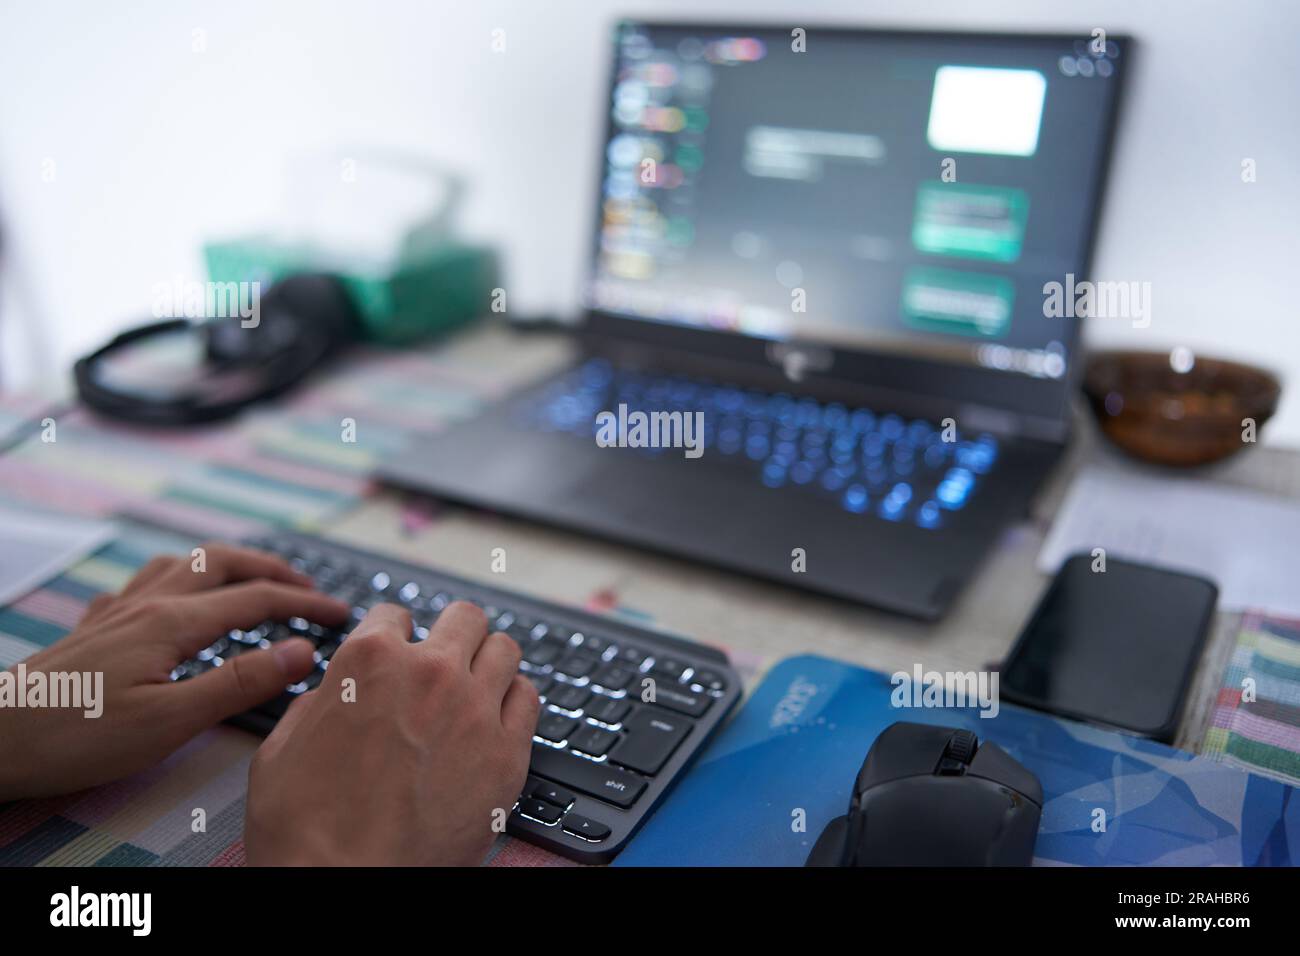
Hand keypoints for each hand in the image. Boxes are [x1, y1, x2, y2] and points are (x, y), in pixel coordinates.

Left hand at [0, 545, 347, 799]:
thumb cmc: (75, 736)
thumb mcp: (170, 721)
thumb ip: (239, 681)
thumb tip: (300, 650)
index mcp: (171, 623)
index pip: (257, 598)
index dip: (305, 602)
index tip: (341, 613)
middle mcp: (146, 604)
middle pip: (222, 563)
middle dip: (272, 569)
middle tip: (306, 587)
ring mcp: (117, 611)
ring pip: (182, 563)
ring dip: (226, 563)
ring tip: (251, 578)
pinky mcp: (93, 628)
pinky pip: (145, 581)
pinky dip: (178, 577)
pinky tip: (174, 595)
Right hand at [244, 601, 538, 865]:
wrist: (344, 885)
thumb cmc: (305, 830)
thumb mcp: (280, 749)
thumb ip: (315, 704)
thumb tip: (330, 695)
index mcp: (368, 661)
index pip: (395, 614)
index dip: (394, 635)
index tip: (398, 650)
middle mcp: (429, 673)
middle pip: (464, 618)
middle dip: (451, 635)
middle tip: (445, 659)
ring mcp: (475, 710)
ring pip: (505, 650)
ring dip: (488, 662)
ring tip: (476, 685)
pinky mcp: (507, 753)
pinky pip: (529, 699)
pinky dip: (514, 701)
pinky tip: (497, 716)